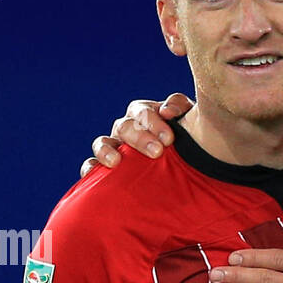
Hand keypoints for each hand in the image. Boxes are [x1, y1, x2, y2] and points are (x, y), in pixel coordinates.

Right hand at [79, 92, 193, 177]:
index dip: (153, 122)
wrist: (191, 170)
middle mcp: (127, 129)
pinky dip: (90, 168)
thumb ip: (181, 108)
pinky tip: (93, 175)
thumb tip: (167, 110)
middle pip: (125, 126)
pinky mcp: (106, 169)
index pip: (143, 112)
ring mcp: (115, 148)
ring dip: (107, 150)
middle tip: (157, 152)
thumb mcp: (191, 122)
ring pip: (102, 143)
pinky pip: (92, 166)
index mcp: (145, 115)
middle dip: (139, 138)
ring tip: (116, 162)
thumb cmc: (190, 142)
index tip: (169, 139)